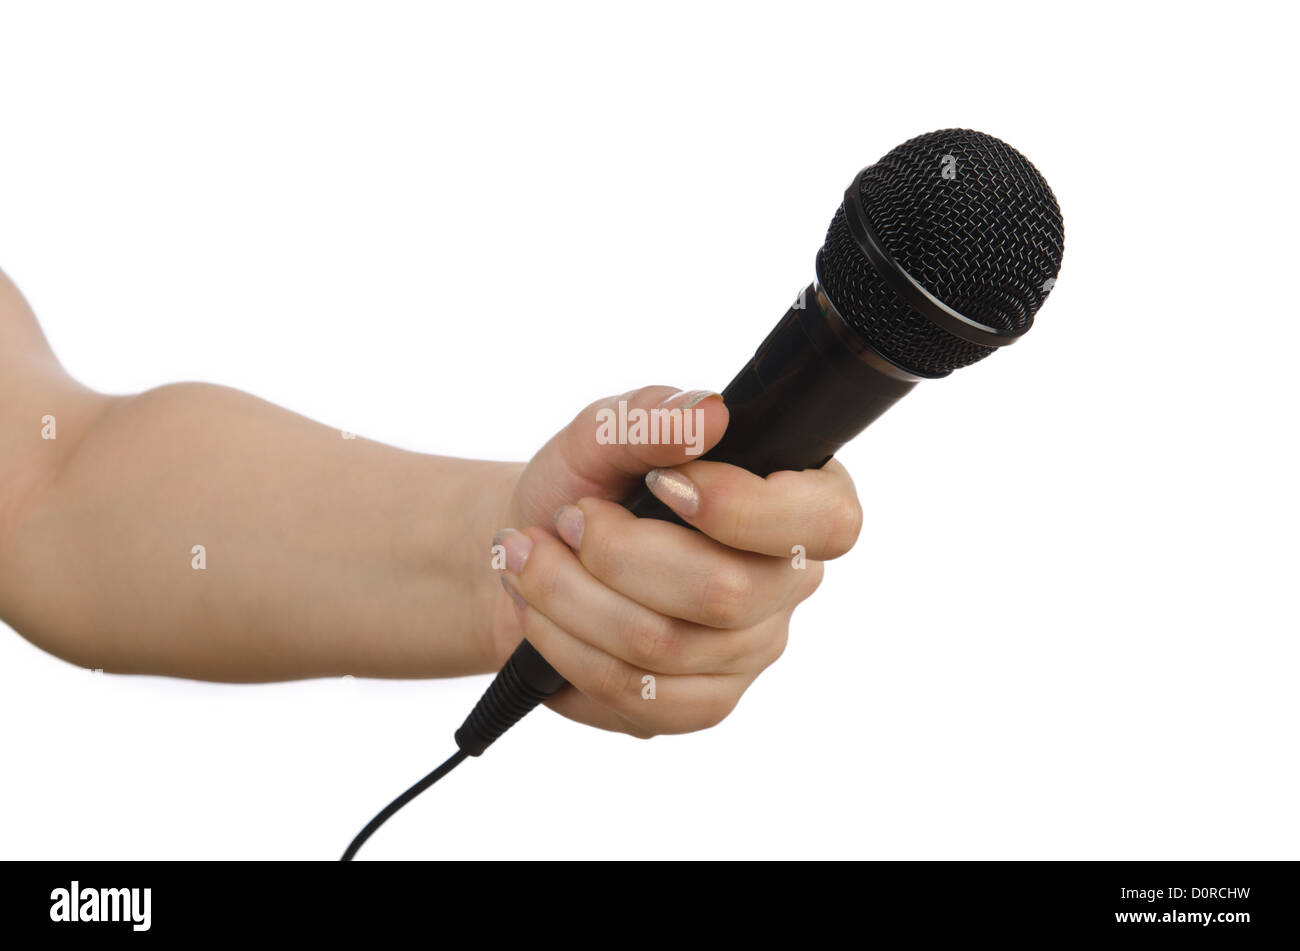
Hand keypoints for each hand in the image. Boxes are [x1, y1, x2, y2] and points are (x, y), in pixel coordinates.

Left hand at [489, 385, 861, 736]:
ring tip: (528, 557)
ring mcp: (750, 652)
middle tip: (566, 519)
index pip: (826, 522)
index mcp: (799, 499)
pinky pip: (637, 695)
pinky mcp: (702, 704)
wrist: (538, 548)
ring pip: (666, 647)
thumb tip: (708, 414)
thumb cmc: (587, 483)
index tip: (659, 486)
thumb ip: (649, 417)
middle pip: (726, 594)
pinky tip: (540, 612)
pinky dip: (567, 648)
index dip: (741, 509)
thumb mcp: (603, 433)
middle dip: (617, 554)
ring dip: (571, 598)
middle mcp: (788, 581)